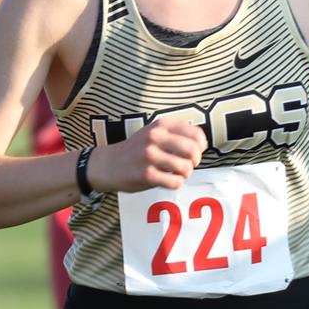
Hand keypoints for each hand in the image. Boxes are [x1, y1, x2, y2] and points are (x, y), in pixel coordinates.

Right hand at [86, 120, 206, 193]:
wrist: (107, 164)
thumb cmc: (136, 150)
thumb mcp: (153, 132)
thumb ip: (175, 133)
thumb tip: (202, 143)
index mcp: (160, 125)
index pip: (195, 134)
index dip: (201, 146)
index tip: (195, 152)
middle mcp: (155, 137)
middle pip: (193, 151)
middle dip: (195, 161)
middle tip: (188, 165)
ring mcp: (149, 156)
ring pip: (185, 168)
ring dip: (185, 174)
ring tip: (176, 173)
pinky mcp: (146, 174)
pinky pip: (175, 182)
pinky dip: (175, 184)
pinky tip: (167, 180)